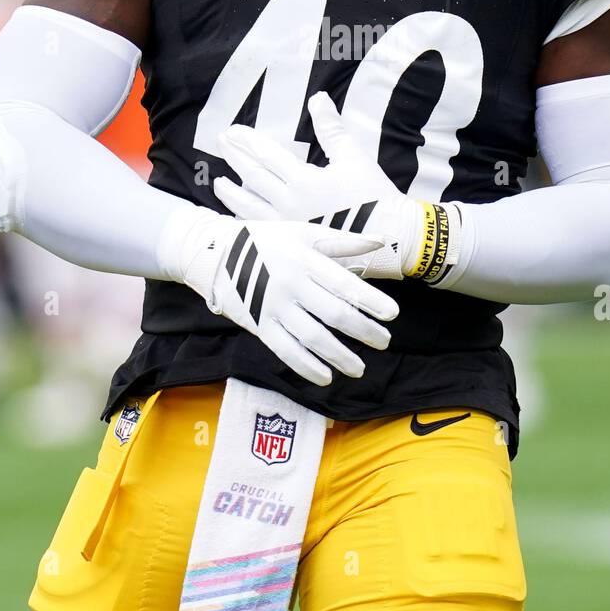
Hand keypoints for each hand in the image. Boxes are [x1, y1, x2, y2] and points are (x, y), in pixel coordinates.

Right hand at [170, 208, 397, 386]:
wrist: (217, 254)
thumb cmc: (269, 240)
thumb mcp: (305, 233)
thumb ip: (345, 241)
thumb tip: (382, 241)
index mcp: (306, 260)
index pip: (345, 284)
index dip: (370, 301)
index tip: (392, 314)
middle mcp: (292, 285)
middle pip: (335, 315)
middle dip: (364, 332)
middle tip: (384, 343)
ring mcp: (274, 308)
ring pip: (313, 338)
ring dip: (340, 357)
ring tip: (359, 368)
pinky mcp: (260, 326)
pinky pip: (286, 352)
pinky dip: (307, 367)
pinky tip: (326, 377)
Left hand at [214, 91, 425, 278]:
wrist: (389, 239)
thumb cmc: (373, 196)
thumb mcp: (353, 157)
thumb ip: (331, 128)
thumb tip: (318, 98)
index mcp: (304, 181)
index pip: (266, 155)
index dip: (248, 141)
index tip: (233, 130)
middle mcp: (289, 205)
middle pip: (253, 177)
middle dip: (234, 157)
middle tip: (220, 142)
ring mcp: (287, 227)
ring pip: (250, 208)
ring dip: (231, 193)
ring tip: (218, 182)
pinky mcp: (292, 243)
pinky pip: (260, 230)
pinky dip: (244, 219)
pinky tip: (237, 214)